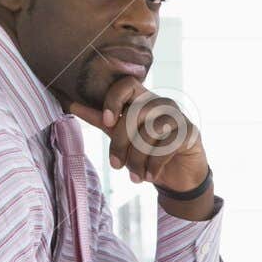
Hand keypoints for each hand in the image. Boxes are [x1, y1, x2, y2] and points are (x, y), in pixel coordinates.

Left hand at [69, 77, 208, 194]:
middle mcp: (161, 104)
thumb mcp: (123, 138)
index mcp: (143, 100)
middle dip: (121, 143)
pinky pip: (166, 147)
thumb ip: (103, 121)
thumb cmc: (149, 154)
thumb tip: (71, 104)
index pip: (126, 84)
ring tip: (135, 177)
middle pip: (134, 113)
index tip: (106, 122)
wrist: (181, 177)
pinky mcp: (190, 133)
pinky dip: (154, 166)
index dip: (113, 100)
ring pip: (149, 132)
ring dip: (138, 160)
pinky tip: (150, 176)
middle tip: (116, 166)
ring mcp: (178, 117)